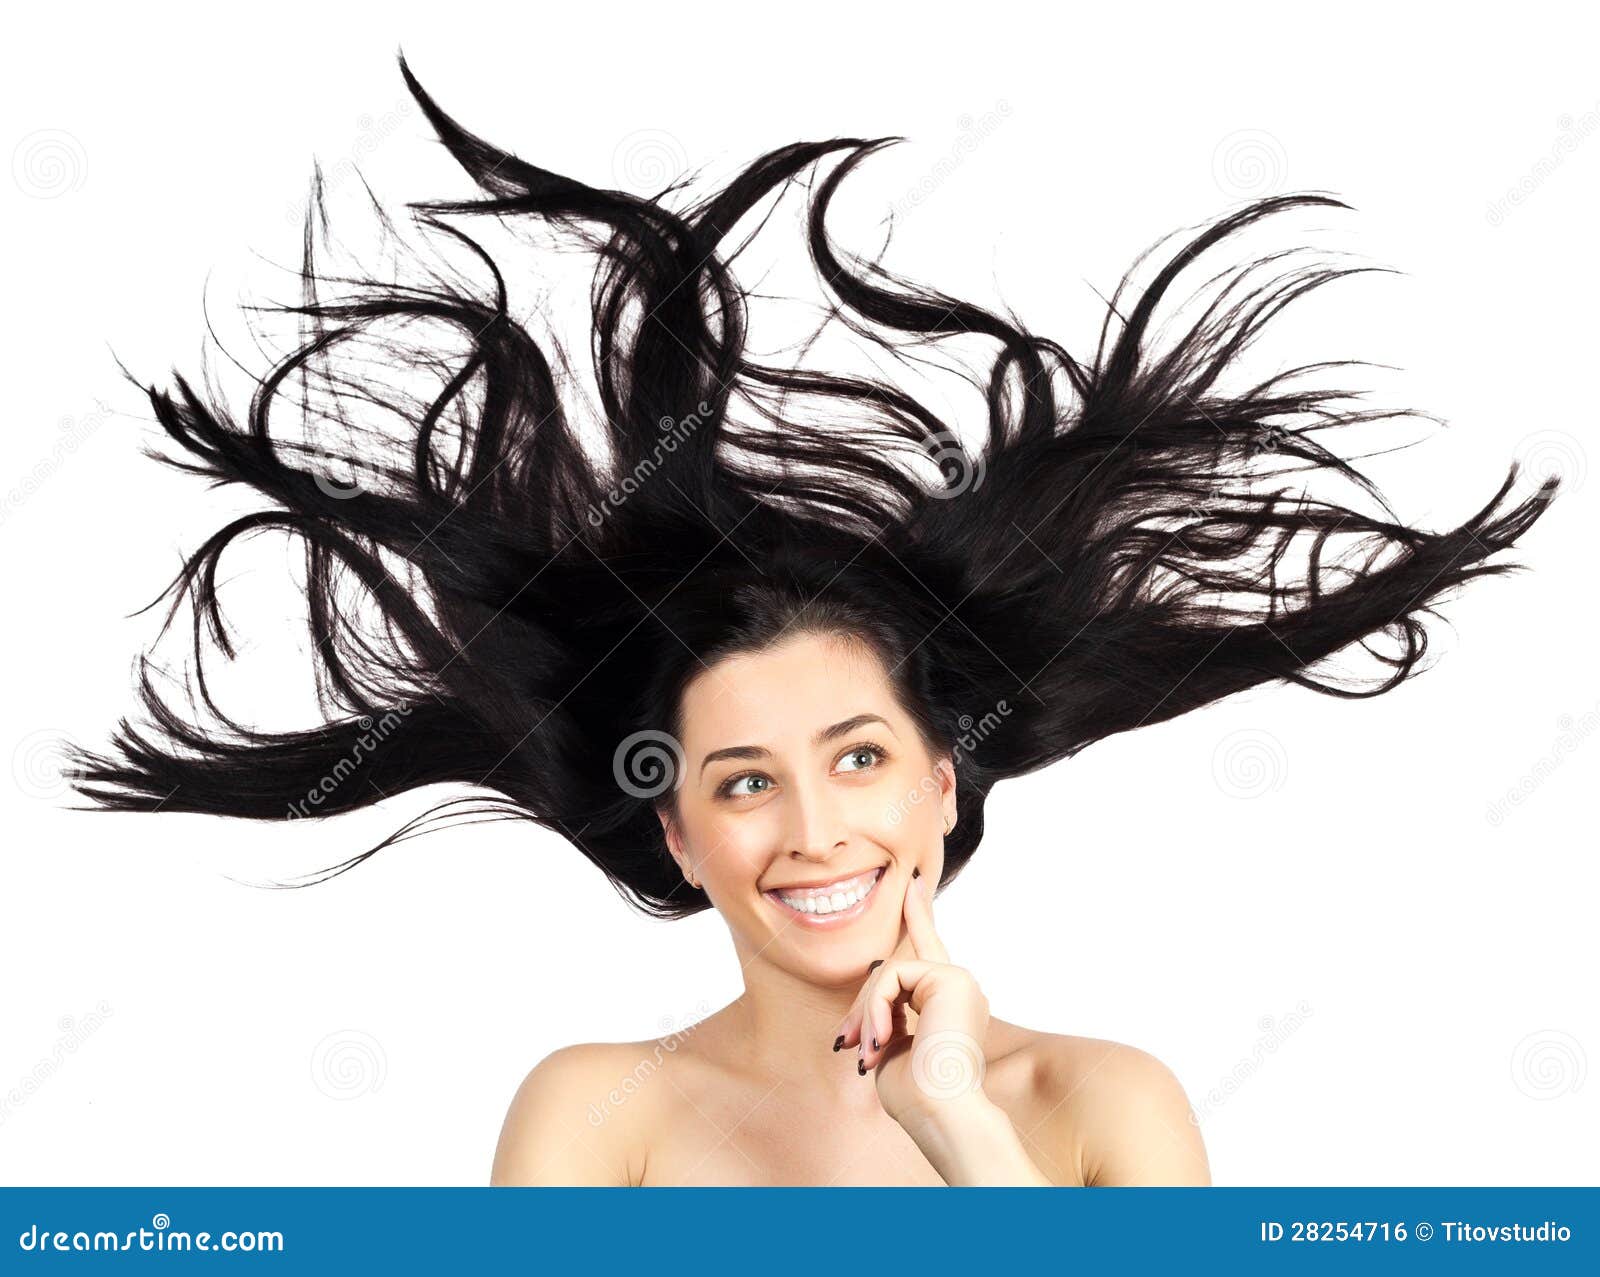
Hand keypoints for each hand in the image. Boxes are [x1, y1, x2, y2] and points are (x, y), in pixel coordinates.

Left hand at [834, 870, 990, 1128]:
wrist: (942, 1114)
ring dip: (866, 1013)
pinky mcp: (951, 978)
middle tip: (844, 1044)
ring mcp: (959, 980)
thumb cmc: (917, 1096)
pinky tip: (878, 1041)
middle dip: (864, 1005)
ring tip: (865, 1052)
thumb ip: (887, 1012)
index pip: (929, 951)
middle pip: (895, 970)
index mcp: (951, 1005)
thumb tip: (874, 980)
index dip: (919, 916)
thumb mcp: (892, 1047)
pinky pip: (893, 976)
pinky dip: (876, 1009)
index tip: (913, 884)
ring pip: (890, 972)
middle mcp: (961, 988)